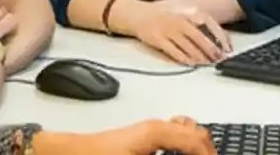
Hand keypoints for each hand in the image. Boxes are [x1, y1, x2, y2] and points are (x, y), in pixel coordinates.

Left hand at [53, 117, 216, 154]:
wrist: (70, 154)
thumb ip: (169, 154)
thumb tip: (187, 152)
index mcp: (157, 132)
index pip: (197, 141)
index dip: (209, 154)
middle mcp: (155, 127)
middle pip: (195, 132)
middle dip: (206, 150)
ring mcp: (147, 131)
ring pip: (185, 132)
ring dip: (195, 147)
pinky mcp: (140, 139)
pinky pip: (172, 136)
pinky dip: (182, 146)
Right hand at [130, 5, 230, 64]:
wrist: (139, 14)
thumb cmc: (165, 16)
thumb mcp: (184, 14)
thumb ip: (199, 24)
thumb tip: (219, 39)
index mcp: (187, 12)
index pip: (210, 24)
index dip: (220, 37)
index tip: (227, 48)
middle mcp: (179, 20)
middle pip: (200, 37)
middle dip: (211, 50)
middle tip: (219, 59)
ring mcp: (168, 30)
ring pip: (188, 46)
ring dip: (200, 57)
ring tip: (207, 63)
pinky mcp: (158, 40)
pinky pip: (174, 52)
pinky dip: (184, 59)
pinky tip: (191, 64)